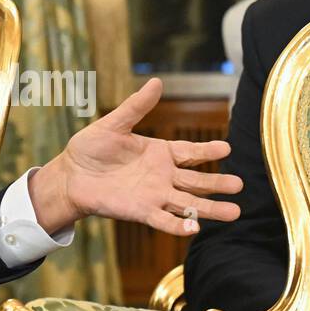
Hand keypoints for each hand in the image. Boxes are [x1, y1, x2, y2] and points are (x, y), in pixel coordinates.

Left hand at [27, 78, 241, 234]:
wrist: (70, 175)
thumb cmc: (90, 148)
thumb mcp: (114, 124)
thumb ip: (136, 107)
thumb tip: (157, 82)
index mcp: (160, 153)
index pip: (191, 152)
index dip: (208, 151)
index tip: (227, 148)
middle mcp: (162, 176)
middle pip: (197, 181)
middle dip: (218, 184)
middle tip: (240, 185)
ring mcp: (154, 196)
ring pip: (188, 203)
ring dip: (210, 209)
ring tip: (234, 213)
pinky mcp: (140, 211)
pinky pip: (164, 220)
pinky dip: (179, 225)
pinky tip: (195, 228)